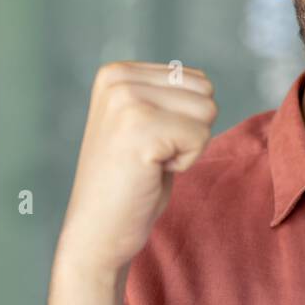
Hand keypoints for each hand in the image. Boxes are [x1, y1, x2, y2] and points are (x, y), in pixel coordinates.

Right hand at [56, 61, 217, 277]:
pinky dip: (184, 162)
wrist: (97, 232)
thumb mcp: (145, 124)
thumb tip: (204, 80)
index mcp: (117, 72)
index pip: (198, 79)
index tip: (148, 143)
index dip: (185, 119)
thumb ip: (167, 96)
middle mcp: (117, 79)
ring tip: (150, 162)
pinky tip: (150, 172)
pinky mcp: (139, 128)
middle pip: (206, 91)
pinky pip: (200, 137)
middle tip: (151, 155)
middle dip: (191, 130)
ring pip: (207, 111)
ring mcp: (126, 101)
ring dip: (188, 146)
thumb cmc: (130, 182)